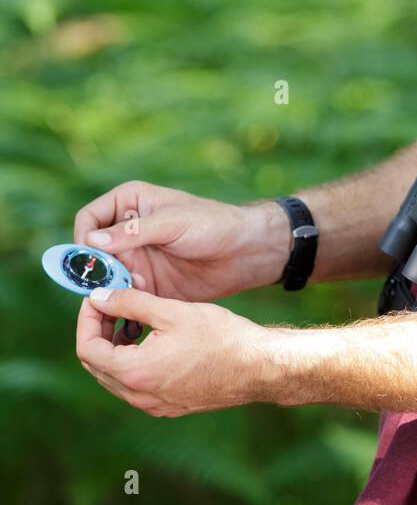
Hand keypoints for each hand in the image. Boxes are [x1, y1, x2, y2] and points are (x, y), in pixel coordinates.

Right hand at [73, 181, 290, 303]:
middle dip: (98, 269)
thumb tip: (92, 242)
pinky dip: (127, 301)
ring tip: (141, 287)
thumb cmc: (212, 224)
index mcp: (129, 203)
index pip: (89, 219)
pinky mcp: (146, 284)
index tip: (94, 258)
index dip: (85, 238)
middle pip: (92, 253)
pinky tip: (146, 300)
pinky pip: (123, 296)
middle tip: (115, 280)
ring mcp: (135, 258)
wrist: (243, 252)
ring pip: (105, 277)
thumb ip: (133, 232)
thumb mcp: (173, 222)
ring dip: (115, 286)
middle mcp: (126, 231)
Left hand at [76, 286, 284, 415]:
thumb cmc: (221, 336)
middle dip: (98, 331)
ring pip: (114, 377)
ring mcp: (153, 405)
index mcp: (136, 372)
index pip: (88, 348)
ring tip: (133, 318)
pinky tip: (151, 339)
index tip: (98, 297)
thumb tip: (99, 297)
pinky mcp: (167, 406)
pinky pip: (135, 386)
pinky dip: (132, 361)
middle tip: (111, 304)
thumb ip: (130, 303)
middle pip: (97, 365)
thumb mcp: (172, 312)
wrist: (258, 367)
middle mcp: (139, 396)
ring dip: (114, 347)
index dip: (87, 319)